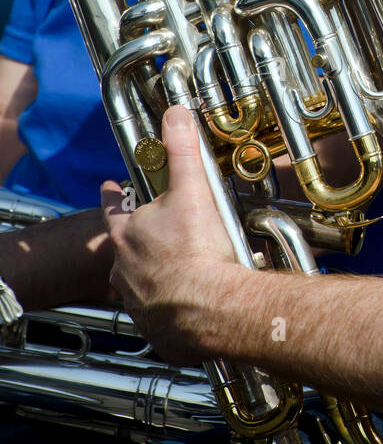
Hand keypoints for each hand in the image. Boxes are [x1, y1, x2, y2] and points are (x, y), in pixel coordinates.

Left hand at [103, 106, 237, 364]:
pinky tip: (189, 304)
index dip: (112, 196)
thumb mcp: (192, 190)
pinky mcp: (156, 328)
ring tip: (182, 271)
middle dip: (141, 240)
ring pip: (140, 281)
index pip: (112, 208)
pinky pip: (159, 314)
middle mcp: (123, 269)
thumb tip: (175, 115)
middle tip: (164, 234)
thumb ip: (181, 152)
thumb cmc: (198, 252)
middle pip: (127, 247)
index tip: (109, 186)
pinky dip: (170, 307)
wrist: (211, 309)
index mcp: (127, 234)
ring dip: (156, 275)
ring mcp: (137, 301)